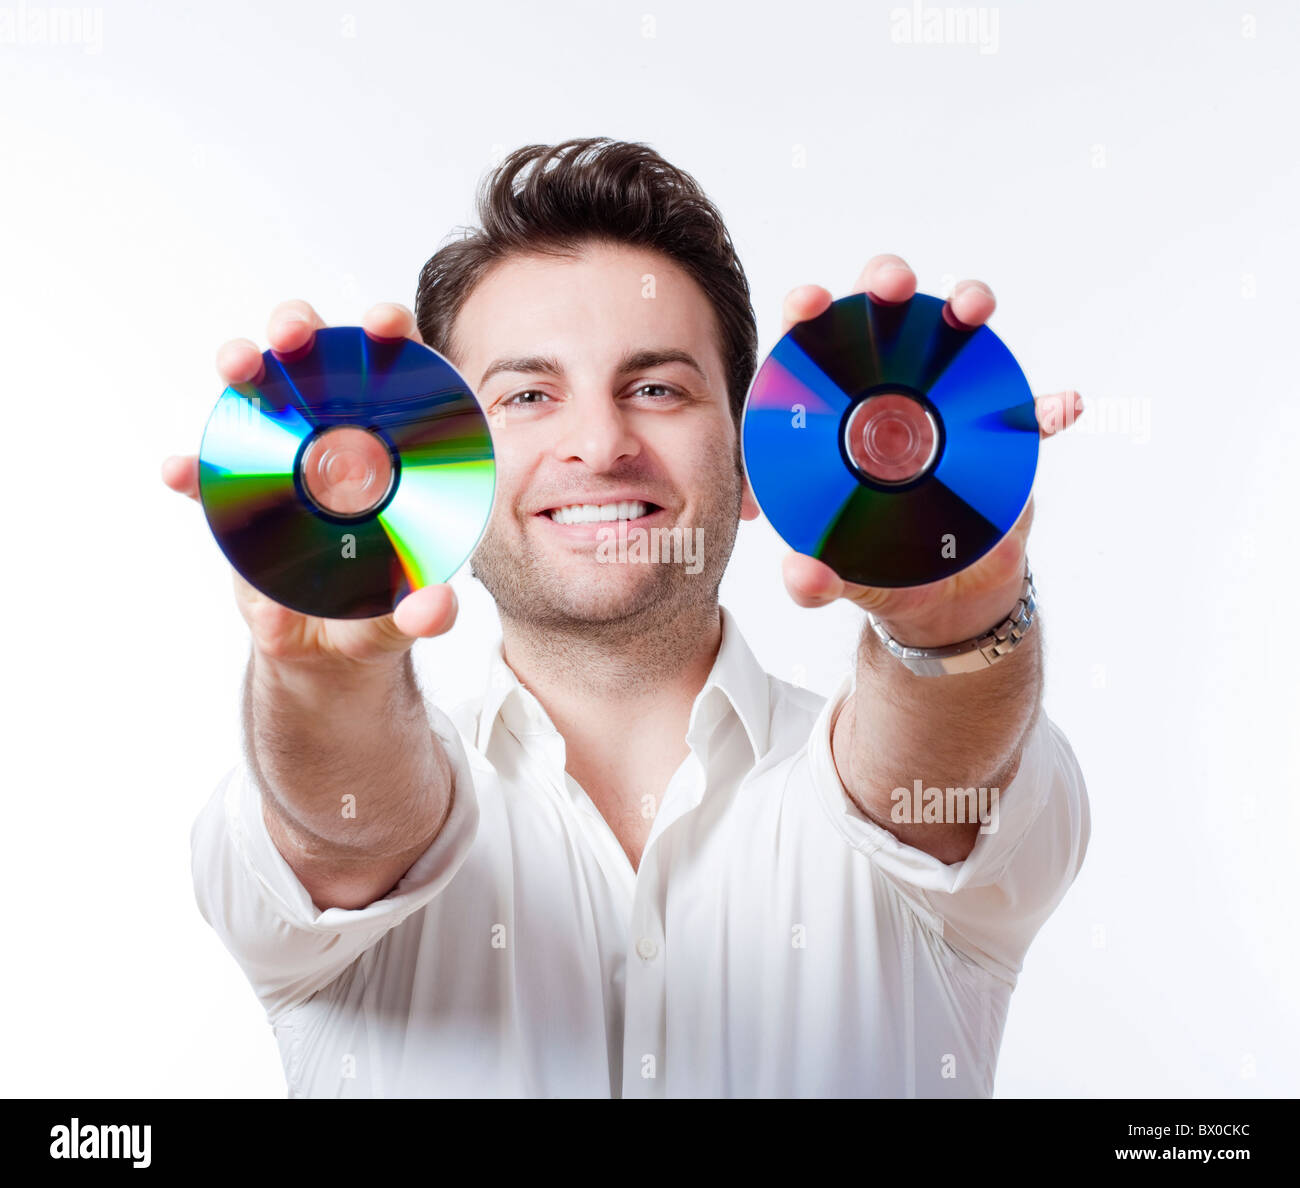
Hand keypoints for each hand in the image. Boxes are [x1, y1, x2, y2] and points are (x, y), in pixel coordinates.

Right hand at [161, 299, 458, 670]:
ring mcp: (281, 463)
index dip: (393, 338)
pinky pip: (208, 478)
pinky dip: (193, 469)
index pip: (399, 377)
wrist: (323, 650)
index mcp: (394, 449)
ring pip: (258, 397)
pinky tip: (180, 470)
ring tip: (239, 368)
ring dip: (245, 369)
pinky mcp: (237, 501)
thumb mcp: (408, 616)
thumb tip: (434, 606)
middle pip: (318, 363)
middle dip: (303, 331)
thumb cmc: (378, 611)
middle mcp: (334, 439)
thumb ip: (427, 612)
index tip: (386, 325)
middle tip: (295, 334)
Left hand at [778, 254, 1081, 647]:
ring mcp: (948, 406)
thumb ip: (813, 582)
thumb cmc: (877, 566)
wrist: (946, 597)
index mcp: (834, 416)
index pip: (811, 353)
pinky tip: (1062, 407)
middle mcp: (888, 393)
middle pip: (883, 319)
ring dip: (967, 307)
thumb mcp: (837, 578)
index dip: (807, 316)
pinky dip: (1047, 406)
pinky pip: (1029, 413)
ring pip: (957, 339)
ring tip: (972, 310)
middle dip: (885, 285)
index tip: (809, 303)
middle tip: (892, 288)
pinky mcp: (1000, 434)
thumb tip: (801, 575)